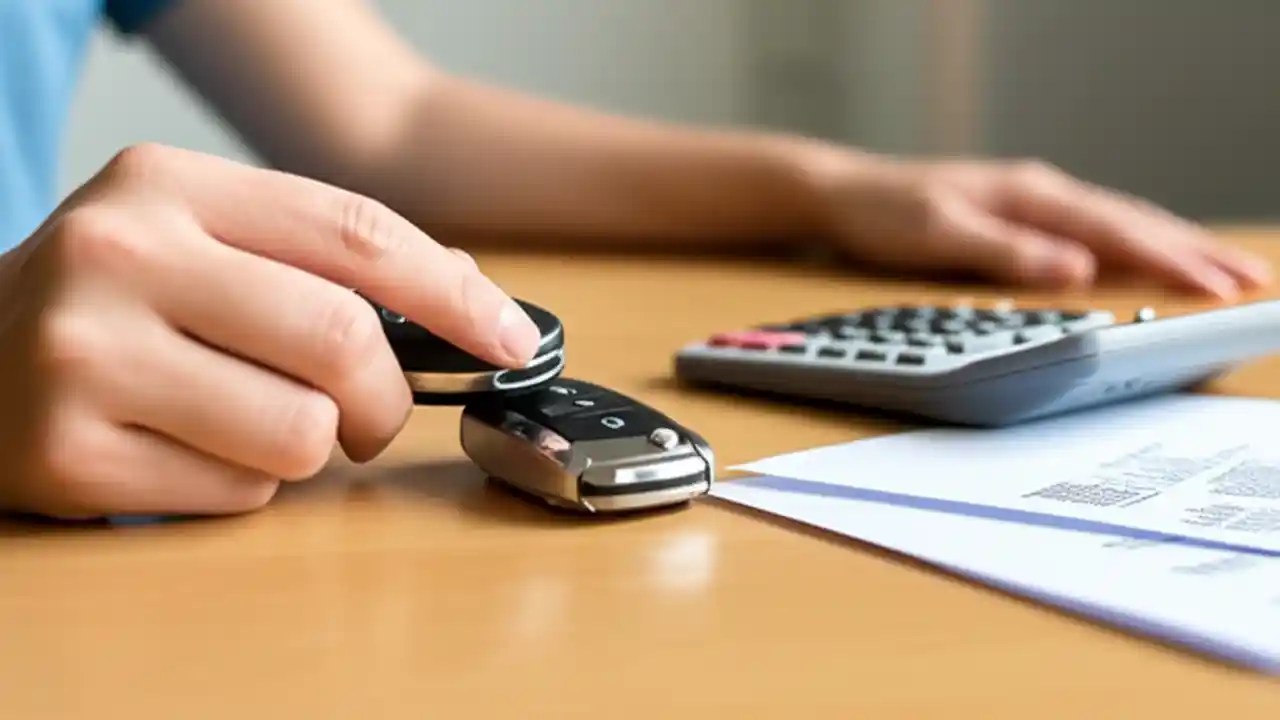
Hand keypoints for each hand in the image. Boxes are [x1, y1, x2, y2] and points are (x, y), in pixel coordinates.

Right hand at [0, 144, 540, 519]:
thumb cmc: (116, 304)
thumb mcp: (197, 237)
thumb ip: (318, 256)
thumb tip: (466, 299)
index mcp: (167, 185)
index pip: (354, 233)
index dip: (453, 293)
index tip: (510, 339)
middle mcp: (120, 256)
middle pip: (340, 338)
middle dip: (386, 397)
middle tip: (373, 416)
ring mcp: (86, 357)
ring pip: (300, 431)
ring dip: (307, 445)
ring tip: (249, 423)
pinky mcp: (71, 455)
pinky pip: (240, 494)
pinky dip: (244, 486)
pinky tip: (189, 452)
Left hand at [805, 152, 1270, 297]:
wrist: (842, 194)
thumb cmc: (884, 214)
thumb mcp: (939, 235)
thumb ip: (1007, 252)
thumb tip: (1077, 269)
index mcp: (1029, 195)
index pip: (1116, 229)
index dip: (1171, 260)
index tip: (1219, 285)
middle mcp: (1039, 191)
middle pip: (1133, 220)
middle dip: (1193, 250)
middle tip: (1251, 280)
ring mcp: (1032, 201)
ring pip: (1119, 220)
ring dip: (1172, 244)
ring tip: (1220, 268)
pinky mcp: (1020, 215)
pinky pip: (1095, 226)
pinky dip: (1134, 242)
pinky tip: (1147, 254)